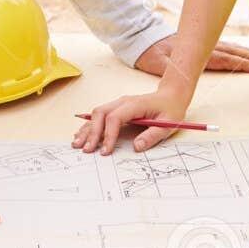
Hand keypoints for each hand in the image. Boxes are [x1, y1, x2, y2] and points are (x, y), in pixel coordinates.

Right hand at [72, 88, 190, 154]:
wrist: (171, 95)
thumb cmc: (170, 109)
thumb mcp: (168, 124)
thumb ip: (152, 136)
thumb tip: (136, 147)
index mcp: (134, 104)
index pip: (115, 118)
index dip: (108, 135)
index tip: (105, 151)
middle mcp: (122, 102)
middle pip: (100, 113)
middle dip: (91, 132)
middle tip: (87, 150)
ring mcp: (118, 104)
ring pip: (96, 113)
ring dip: (86, 129)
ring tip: (77, 144)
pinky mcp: (116, 108)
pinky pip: (99, 115)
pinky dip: (89, 125)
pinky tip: (81, 135)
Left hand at [134, 34, 248, 77]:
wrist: (140, 36)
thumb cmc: (147, 52)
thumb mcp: (156, 63)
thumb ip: (169, 70)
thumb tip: (180, 76)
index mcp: (194, 54)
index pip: (223, 59)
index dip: (240, 63)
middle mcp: (200, 47)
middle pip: (230, 52)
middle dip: (248, 57)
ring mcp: (199, 42)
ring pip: (227, 47)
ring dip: (243, 52)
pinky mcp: (196, 41)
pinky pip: (220, 45)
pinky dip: (232, 48)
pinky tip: (239, 51)